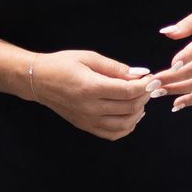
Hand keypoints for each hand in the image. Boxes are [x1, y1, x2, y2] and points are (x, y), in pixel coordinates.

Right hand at [29, 50, 150, 140]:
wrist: (39, 80)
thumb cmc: (62, 65)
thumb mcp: (89, 58)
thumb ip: (115, 68)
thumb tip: (140, 74)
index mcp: (90, 88)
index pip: (127, 92)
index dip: (145, 86)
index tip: (152, 79)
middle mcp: (90, 108)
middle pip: (129, 107)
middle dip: (144, 96)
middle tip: (147, 86)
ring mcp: (88, 120)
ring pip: (125, 124)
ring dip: (138, 112)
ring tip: (140, 100)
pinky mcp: (86, 126)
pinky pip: (113, 134)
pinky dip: (127, 127)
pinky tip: (131, 115)